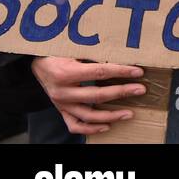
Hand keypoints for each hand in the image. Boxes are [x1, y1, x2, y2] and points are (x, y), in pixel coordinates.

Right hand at [31, 58, 145, 135]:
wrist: (37, 64)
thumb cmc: (58, 53)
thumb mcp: (73, 49)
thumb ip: (94, 54)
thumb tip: (122, 54)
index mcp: (66, 73)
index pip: (99, 72)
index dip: (121, 72)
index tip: (138, 72)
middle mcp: (62, 92)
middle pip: (97, 95)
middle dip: (122, 92)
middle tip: (141, 90)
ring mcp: (61, 104)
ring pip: (88, 115)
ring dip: (111, 116)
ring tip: (129, 113)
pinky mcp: (61, 111)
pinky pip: (75, 125)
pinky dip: (91, 129)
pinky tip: (107, 126)